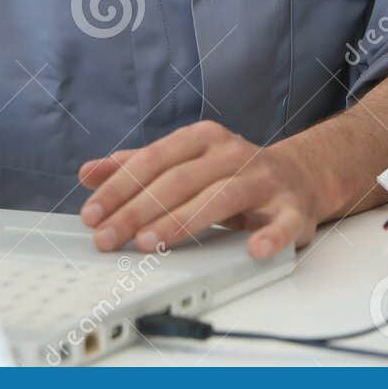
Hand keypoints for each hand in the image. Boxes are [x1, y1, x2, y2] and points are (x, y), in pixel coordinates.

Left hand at [76, 120, 322, 259]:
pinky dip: (271, 236)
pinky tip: (255, 249)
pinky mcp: (292, 208)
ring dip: (184, 221)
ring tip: (151, 242)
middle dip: (139, 211)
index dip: (120, 187)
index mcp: (202, 139)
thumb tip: (88, 173)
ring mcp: (264, 180)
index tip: (92, 214)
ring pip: (222, 197)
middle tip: (109, 238)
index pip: (154, 160)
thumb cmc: (230, 173)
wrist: (299, 177)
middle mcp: (232, 154)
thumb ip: (137, 167)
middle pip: (180, 180)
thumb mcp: (183, 162)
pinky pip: (284, 222)